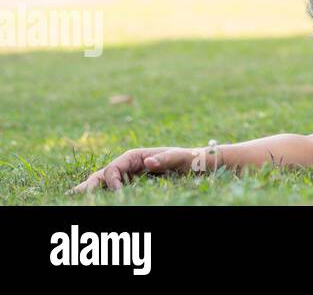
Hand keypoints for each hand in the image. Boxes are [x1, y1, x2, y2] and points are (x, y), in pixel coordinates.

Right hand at [71, 146, 209, 193]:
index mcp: (135, 156)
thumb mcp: (180, 158)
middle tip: (70, 196)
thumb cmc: (190, 159)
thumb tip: (148, 162)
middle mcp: (127, 165)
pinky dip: (100, 196)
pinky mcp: (131, 185)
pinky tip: (90, 202)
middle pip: (102, 175)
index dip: (112, 182)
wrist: (198, 164)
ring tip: (69, 198)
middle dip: (87, 186)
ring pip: (102, 184)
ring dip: (88, 191)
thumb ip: (165, 159)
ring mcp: (127, 176)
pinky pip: (111, 191)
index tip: (118, 195)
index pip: (113, 169)